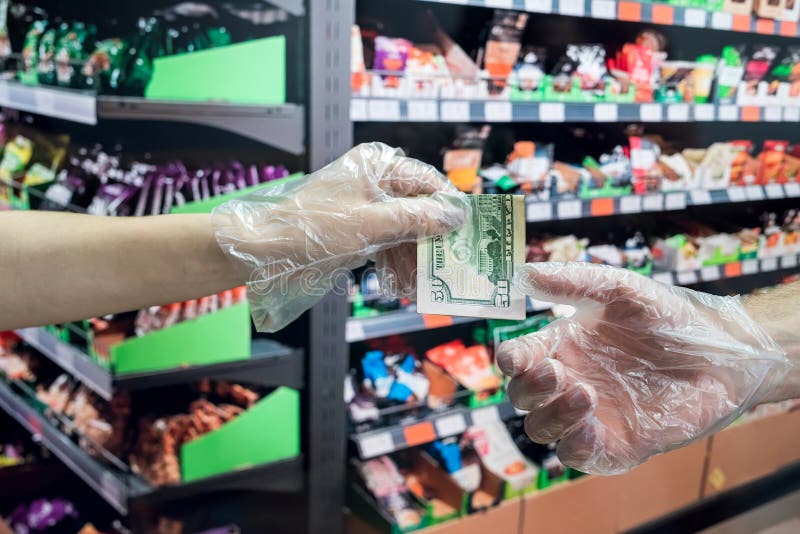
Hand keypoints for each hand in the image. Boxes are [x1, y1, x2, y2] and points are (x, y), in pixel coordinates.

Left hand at [214, 143, 469, 331]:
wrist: (262, 250)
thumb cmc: (313, 228)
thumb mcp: (371, 225)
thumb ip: (416, 219)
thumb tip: (455, 214)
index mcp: (378, 166)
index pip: (427, 181)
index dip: (448, 207)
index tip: (466, 234)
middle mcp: (375, 182)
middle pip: (418, 208)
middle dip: (431, 240)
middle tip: (448, 268)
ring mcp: (366, 207)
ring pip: (404, 230)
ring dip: (414, 258)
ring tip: (422, 286)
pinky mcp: (357, 229)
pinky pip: (387, 243)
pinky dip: (395, 262)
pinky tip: (403, 286)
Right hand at [496, 262, 788, 474]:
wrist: (722, 353)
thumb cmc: (668, 317)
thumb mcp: (620, 289)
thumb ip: (573, 281)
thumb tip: (524, 273)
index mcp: (561, 346)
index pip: (516, 359)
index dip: (509, 359)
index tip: (517, 357)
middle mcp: (568, 382)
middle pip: (522, 397)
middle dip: (530, 388)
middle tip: (556, 372)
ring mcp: (589, 416)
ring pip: (542, 428)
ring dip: (552, 414)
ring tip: (586, 393)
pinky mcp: (615, 445)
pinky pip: (576, 455)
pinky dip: (573, 445)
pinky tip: (591, 426)